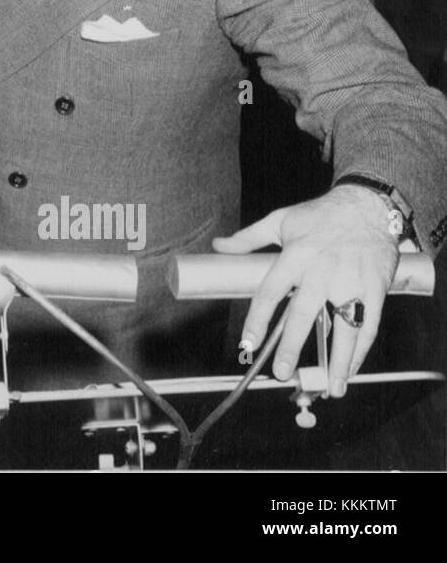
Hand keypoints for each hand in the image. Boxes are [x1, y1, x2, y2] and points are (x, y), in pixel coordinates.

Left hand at [212, 185, 400, 396]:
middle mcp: (321, 272)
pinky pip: (368, 326)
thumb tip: (218, 246)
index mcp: (294, 256)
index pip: (270, 293)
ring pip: (342, 328)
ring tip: (329, 387)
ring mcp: (350, 282)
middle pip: (302, 315)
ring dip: (337, 361)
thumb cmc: (321, 214)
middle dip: (291, 347)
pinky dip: (360, 351)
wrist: (369, 206)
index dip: (257, 320)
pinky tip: (351, 369)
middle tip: (281, 373)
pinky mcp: (375, 290)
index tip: (247, 344)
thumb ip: (248, 238)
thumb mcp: (280, 220)